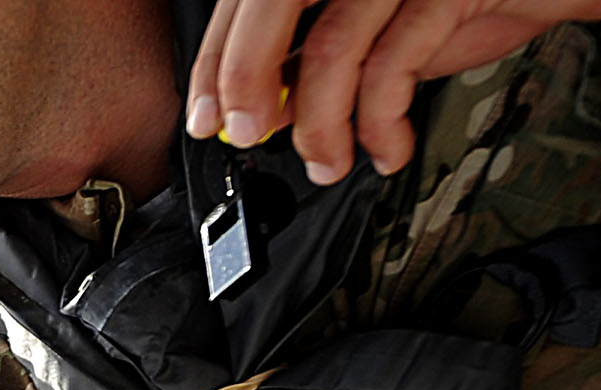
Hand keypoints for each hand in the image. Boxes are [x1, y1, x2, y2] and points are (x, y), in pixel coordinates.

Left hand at [185, 0, 600, 180]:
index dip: (215, 63)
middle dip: (246, 83)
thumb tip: (267, 111)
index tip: (204, 118)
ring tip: (329, 163)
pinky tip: (387, 150)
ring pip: (331, 47)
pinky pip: (395, 64)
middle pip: (271, 8)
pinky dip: (381, 122)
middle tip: (249, 137)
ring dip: (321, 122)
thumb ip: (322, 61)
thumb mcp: (382, 32)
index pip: (247, 2)